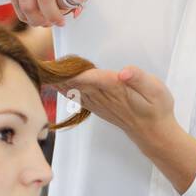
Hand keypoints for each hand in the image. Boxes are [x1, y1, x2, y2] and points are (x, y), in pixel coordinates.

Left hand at [55, 64, 195, 193]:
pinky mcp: (98, 107)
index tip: (54, 65)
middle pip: (76, 83)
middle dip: (58, 74)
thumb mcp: (156, 90)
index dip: (71, 71)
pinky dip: (65, 89)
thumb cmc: (157, 108)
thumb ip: (139, 78)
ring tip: (42, 70)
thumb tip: (124, 72)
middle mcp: (103, 96)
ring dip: (58, 81)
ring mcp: (99, 103)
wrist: (154, 132)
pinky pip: (77, 96)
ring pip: (74, 90)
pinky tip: (55, 83)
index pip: (89, 77)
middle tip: (39, 63)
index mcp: (115, 88)